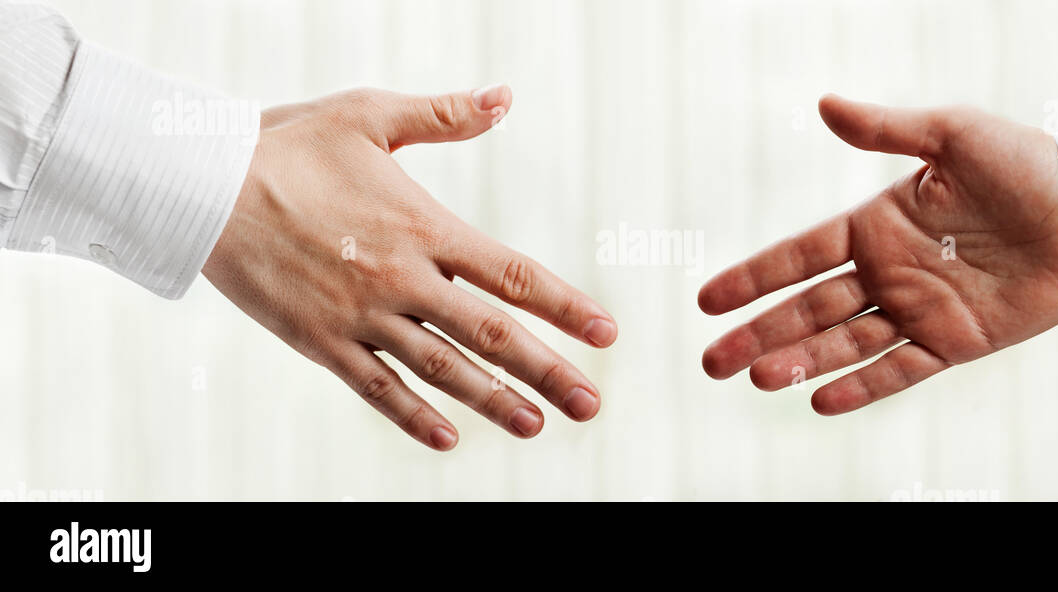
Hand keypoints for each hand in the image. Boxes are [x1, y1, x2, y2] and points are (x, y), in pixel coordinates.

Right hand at [203, 85, 616, 450]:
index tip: (606, 330)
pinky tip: (447, 439)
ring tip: (537, 425)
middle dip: (546, 369)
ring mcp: (360, 316)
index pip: (511, 274)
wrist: (199, 184)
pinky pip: (375, 387)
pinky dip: (412, 416)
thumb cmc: (288, 145)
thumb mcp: (369, 114)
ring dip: (492, 400)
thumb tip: (505, 97)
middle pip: (489, 333)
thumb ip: (444, 114)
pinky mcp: (320, 342)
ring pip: (440, 369)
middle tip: (591, 402)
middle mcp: (401, 279)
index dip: (564, 304)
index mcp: (423, 227)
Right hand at [698, 94, 1057, 414]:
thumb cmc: (1025, 163)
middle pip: (808, 309)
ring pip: (843, 343)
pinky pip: (898, 369)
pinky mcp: (955, 343)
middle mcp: (889, 271)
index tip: (707, 301)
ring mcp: (919, 310)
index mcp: (877, 224)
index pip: (800, 256)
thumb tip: (824, 104)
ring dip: (799, 361)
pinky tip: (819, 400)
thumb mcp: (952, 135)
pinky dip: (860, 386)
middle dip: (758, 334)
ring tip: (756, 378)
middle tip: (711, 362)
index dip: (753, 278)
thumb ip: (886, 129)